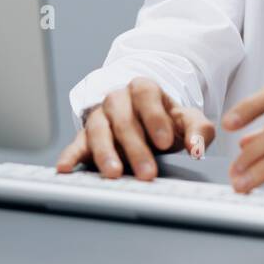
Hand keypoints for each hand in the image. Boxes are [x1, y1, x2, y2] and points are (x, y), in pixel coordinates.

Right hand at [55, 77, 215, 179]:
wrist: (146, 124)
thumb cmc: (167, 122)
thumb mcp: (187, 121)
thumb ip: (198, 131)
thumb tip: (197, 148)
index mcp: (143, 89)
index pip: (146, 95)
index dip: (155, 117)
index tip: (165, 142)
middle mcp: (117, 100)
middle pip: (122, 118)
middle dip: (135, 146)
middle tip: (147, 172)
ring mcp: (99, 117)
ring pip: (98, 130)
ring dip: (105, 153)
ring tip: (114, 173)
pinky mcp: (85, 137)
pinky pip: (75, 144)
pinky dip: (70, 156)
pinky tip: (65, 168)